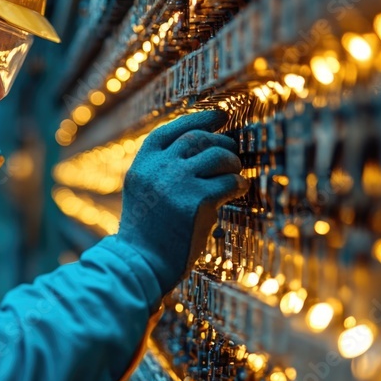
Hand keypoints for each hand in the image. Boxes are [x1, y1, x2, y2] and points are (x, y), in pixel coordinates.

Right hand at [117, 109, 247, 289]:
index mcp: (142, 164)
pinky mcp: (197, 200)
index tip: (219, 116)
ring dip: (231, 163)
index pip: (172, 131)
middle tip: (232, 152)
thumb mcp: (144, 193)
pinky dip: (238, 184)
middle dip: (220, 142)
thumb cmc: (147, 235)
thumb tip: (203, 150)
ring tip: (234, 175)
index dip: (198, 120)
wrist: (141, 264)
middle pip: (197, 139)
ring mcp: (177, 182)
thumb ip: (162, 171)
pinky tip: (239, 190)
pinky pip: (229, 182)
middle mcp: (158, 168)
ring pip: (217, 155)